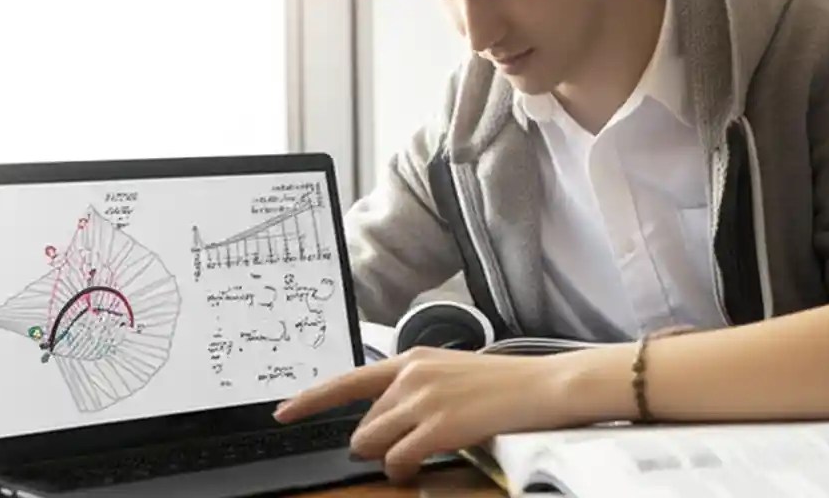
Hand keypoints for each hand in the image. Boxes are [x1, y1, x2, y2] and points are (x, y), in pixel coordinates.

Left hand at [273, 347, 593, 481]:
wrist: (545, 385)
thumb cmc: (504, 384)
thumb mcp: (451, 373)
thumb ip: (415, 389)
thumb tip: (384, 422)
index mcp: (412, 358)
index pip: (348, 379)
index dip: (310, 399)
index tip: (283, 412)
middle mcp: (411, 374)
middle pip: (363, 424)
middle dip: (374, 446)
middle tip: (406, 449)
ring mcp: (424, 398)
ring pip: (374, 443)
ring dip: (389, 458)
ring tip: (419, 456)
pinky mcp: (439, 424)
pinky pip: (398, 459)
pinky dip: (403, 470)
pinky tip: (419, 466)